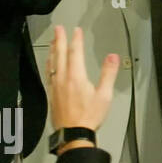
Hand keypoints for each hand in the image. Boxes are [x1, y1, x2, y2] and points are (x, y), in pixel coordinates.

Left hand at [47, 26, 118, 152]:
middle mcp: (63, 79)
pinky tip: (50, 63)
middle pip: (60, 55)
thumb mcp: (104, 95)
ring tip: (53, 41)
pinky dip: (49, 63)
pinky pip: (48, 73)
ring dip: (53, 50)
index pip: (75, 53)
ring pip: (52, 63)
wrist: (73, 133)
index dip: (76, 40)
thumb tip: (113, 56)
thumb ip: (108, 74)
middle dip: (60, 40)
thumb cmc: (89, 115)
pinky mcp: (52, 93)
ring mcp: (55, 86)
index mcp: (76, 76)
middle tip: (58, 29)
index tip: (76, 30)